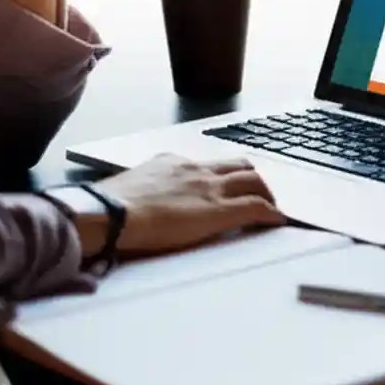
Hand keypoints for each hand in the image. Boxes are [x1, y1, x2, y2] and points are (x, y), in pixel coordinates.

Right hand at [81, 154, 286, 257]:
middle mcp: (194, 169)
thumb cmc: (107, 208)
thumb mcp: (127, 190)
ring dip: (267, 193)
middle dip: (253, 177)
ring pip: (254, 180)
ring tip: (273, 207)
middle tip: (261, 192)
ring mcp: (208, 188)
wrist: (107, 214)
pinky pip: (256, 208)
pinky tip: (278, 221)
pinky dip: (271, 213)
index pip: (206, 164)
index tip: (226, 184)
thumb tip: (132, 206)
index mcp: (171, 162)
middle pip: (238, 164)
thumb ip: (141, 192)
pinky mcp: (218, 211)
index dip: (222, 175)